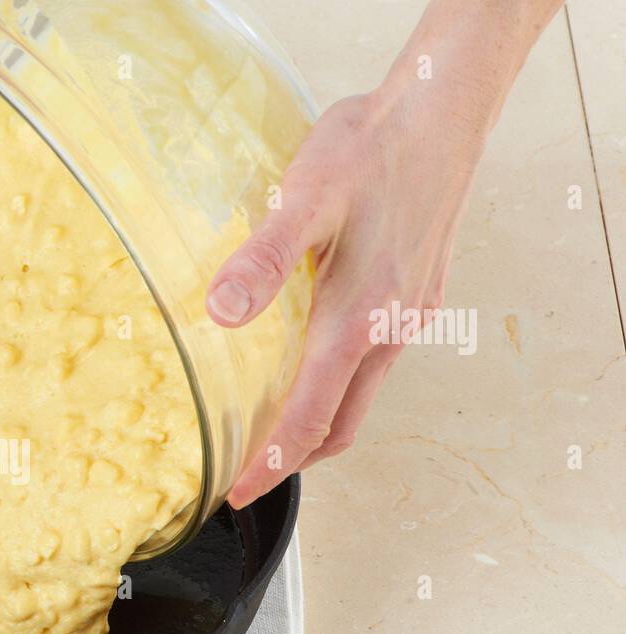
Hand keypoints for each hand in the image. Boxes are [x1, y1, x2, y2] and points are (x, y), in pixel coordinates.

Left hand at [206, 83, 487, 507]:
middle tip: (247, 475)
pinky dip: (336, 384)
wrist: (439, 113)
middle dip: (293, 460)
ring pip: (359, 396)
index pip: (310, 420)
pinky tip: (309, 361)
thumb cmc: (370, 150)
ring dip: (316, 423)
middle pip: (340, 425)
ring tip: (269, 429)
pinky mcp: (414, 298)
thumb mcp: (305, 197)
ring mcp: (407, 318)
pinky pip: (372, 363)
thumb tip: (220, 313)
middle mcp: (388, 332)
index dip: (271, 465)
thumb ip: (264, 260)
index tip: (238, 494)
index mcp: (357, 320)